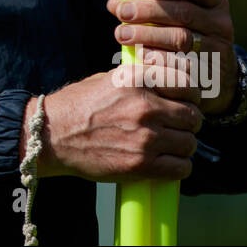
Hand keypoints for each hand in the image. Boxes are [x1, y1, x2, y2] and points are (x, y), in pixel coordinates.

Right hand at [21, 65, 202, 182]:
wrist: (53, 135)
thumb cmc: (78, 105)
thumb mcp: (109, 78)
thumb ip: (140, 79)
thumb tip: (166, 81)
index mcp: (138, 80)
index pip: (187, 84)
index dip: (191, 95)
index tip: (187, 102)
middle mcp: (145, 107)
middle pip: (193, 117)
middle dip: (189, 122)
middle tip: (178, 127)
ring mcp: (145, 138)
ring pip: (189, 143)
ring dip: (183, 146)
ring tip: (170, 146)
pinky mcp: (140, 165)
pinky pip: (180, 168)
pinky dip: (179, 167)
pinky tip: (168, 163)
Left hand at [106, 0, 236, 115]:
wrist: (215, 75)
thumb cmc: (184, 35)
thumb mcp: (176, 16)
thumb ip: (149, 6)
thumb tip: (115, 3)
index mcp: (214, 1)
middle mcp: (220, 22)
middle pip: (184, 12)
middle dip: (150, 11)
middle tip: (123, 13)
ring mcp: (218, 48)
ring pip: (181, 38)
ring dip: (147, 35)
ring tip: (122, 34)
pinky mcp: (210, 72)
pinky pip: (181, 65)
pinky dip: (157, 59)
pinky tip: (140, 56)